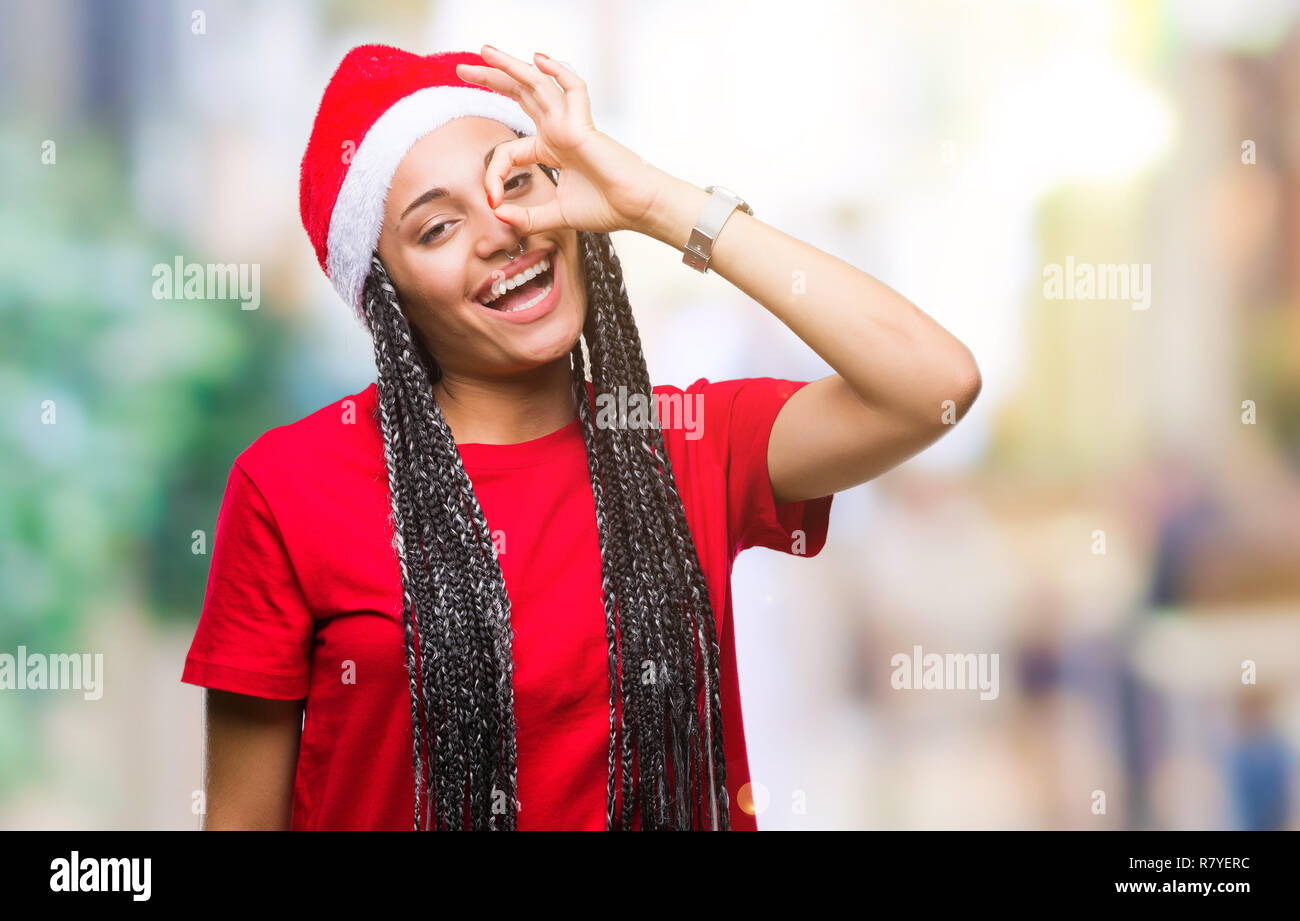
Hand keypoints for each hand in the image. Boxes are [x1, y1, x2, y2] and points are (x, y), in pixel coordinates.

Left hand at [455, 47, 661, 235]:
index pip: (509, 151)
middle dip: (491, 80)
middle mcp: (558, 132)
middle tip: (463, 69)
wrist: (634, 209)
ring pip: (537, 85)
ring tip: (485, 52)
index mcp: (551, 150)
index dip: (493, 175)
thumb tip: (496, 214)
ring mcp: (570, 125)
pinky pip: (573, 89)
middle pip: (519, 96)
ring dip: (510, 67)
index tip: (491, 200)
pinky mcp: (584, 125)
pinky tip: (539, 59)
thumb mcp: (554, 216)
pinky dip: (559, 72)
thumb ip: (526, 217)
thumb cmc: (605, 208)